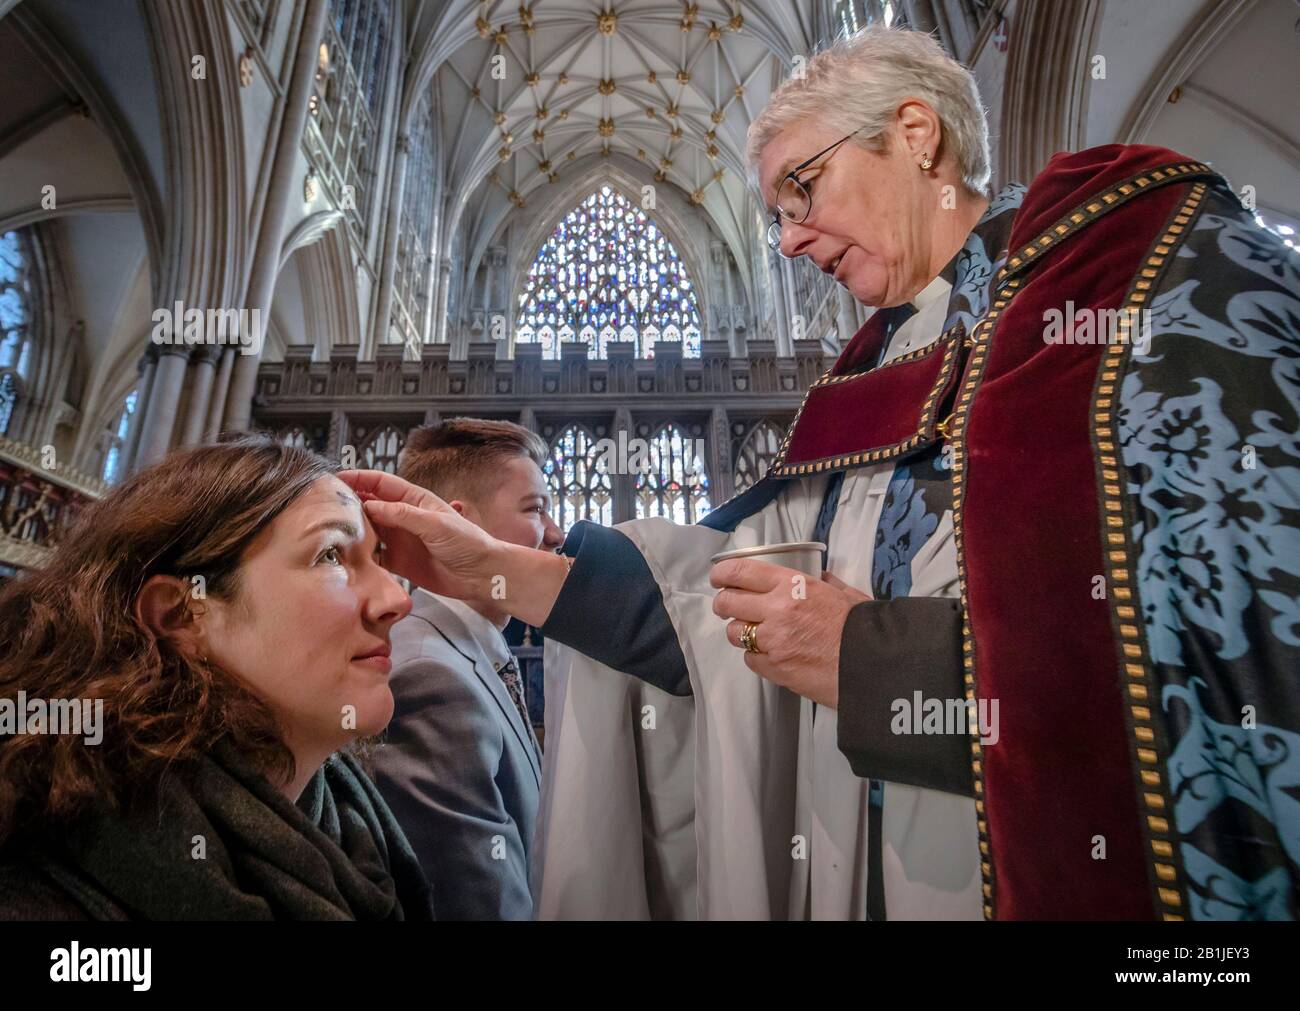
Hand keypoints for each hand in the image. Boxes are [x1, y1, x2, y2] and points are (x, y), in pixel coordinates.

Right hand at [338, 469, 502, 599]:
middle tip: (325, 507)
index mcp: (414, 500)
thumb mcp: (436, 524)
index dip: (358, 479)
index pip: (381, 484)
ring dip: (352, 529)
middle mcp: (404, 517)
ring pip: (368, 530)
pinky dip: (360, 554)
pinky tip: (346, 556)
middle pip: (369, 505)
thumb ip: (404, 515)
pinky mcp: (399, 562)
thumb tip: (370, 506)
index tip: (335, 479)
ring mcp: (400, 539)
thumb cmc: (467, 542)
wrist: (482, 574)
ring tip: (329, 531)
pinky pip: (374, 556)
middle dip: (348, 503)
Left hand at [711, 562, 870, 707]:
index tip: (719, 577)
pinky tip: (772, 654)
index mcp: (793, 585)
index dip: (722, 574)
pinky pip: (749, 659)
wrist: (873, 665)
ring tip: (755, 632)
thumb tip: (819, 575)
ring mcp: (772, 641)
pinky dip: (756, 656)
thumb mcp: (846, 593)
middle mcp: (777, 610)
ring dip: (739, 631)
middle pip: (728, 602)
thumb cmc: (863, 628)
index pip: (740, 572)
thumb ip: (825, 582)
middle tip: (728, 605)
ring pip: (733, 632)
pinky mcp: (774, 668)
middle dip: (723, 603)